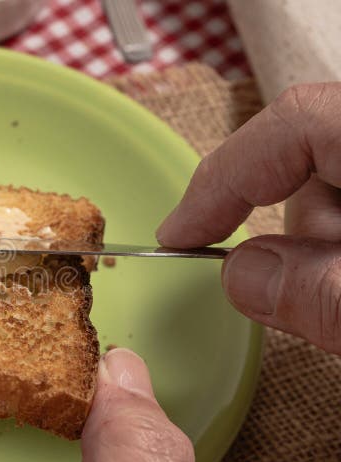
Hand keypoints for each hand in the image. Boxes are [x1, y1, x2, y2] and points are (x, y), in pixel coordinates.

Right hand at [157, 83, 340, 352]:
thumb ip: (323, 293)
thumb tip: (245, 277)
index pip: (295, 126)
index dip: (222, 182)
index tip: (178, 235)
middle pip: (316, 165)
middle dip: (302, 236)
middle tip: (325, 296)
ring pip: (340, 193)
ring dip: (330, 249)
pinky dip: (340, 251)